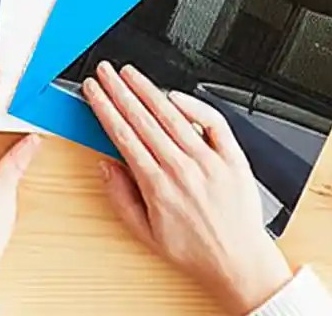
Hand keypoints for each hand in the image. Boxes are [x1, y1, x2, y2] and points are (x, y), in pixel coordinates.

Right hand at [83, 63, 292, 314]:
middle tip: (106, 72)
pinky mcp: (233, 157)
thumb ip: (121, 198)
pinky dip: (195, 105)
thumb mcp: (146, 233)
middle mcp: (182, 168)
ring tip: (132, 74)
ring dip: (148, 90)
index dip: (105, 108)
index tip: (94, 92)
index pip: (124, 135)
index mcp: (157, 186)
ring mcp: (208, 160)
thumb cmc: (195, 250)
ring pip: (173, 115)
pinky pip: (213, 122)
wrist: (237, 260)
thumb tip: (106, 166)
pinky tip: (177, 94)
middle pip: (143, 119)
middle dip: (120, 90)